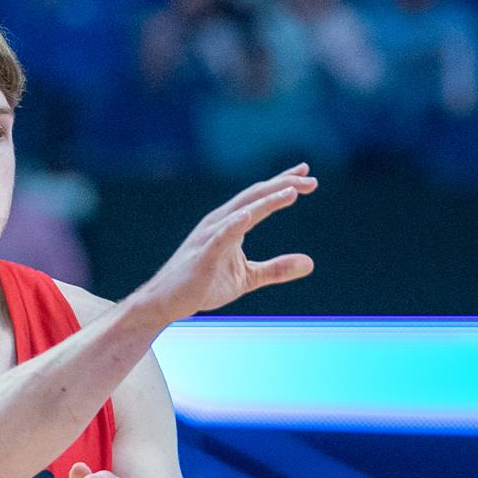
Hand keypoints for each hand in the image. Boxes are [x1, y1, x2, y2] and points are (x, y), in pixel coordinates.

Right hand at [133, 164, 317, 325]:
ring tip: (292, 191)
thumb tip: (310, 263)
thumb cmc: (204, 285)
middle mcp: (220, 222)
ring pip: (242, 211)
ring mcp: (210, 235)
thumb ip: (277, 268)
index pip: (260, 198)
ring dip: (267, 200)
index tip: (307, 176)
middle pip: (255, 197)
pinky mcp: (203, 254)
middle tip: (311, 179)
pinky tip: (250, 214)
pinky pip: (221, 235)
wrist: (167, 301)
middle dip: (283, 185)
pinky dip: (236, 223)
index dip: (283, 184)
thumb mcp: (249, 277)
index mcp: (230, 224)